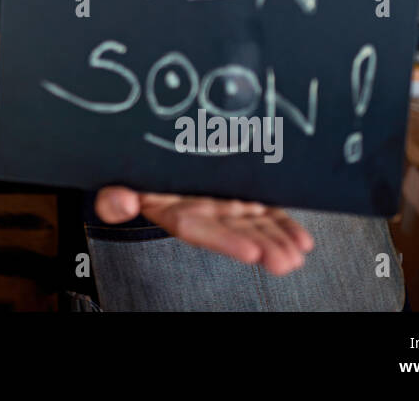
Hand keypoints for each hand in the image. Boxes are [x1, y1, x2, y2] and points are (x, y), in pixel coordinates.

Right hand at [94, 186, 313, 275]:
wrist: (149, 157)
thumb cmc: (131, 173)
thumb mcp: (114, 184)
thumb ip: (115, 198)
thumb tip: (121, 202)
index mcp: (172, 210)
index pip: (198, 229)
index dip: (225, 241)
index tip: (251, 252)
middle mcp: (201, 211)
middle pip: (233, 232)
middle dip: (261, 247)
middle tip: (287, 262)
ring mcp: (223, 203)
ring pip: (254, 224)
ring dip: (278, 240)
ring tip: (299, 254)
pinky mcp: (240, 193)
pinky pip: (264, 211)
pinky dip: (284, 225)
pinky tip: (303, 241)